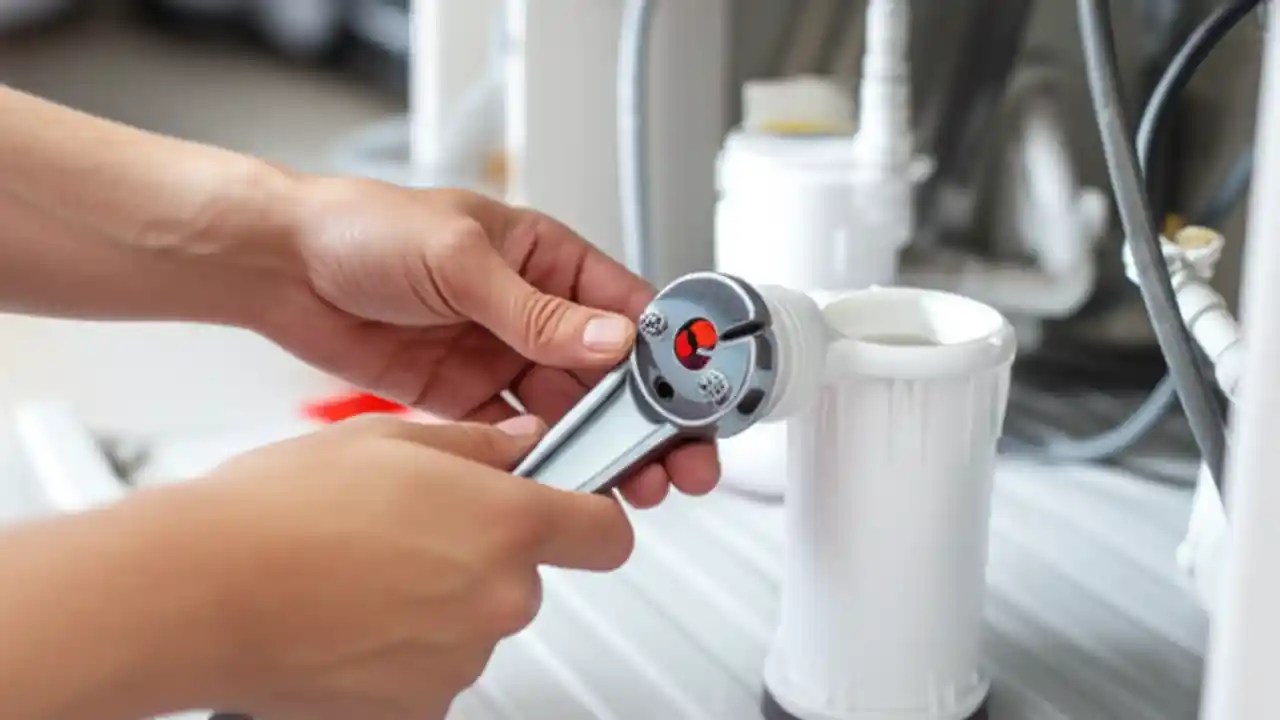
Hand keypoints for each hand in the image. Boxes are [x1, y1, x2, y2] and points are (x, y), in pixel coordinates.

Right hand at [126, 415, 632, 719]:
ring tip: (367, 573)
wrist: (199, 592)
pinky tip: (353, 619)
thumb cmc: (279, 511)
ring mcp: (460, 660)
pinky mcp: (419, 708)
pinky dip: (406, 651)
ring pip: (476, 624)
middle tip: (417, 533)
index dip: (592, 518)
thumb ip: (475, 446)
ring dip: (441, 602)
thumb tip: (521, 446)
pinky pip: (435, 672)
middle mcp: (497, 598)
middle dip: (488, 556)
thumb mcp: (387, 438)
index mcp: (505, 522)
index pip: (607, 532)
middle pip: (528, 577)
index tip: (575, 514)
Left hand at [254, 178, 717, 506]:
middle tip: (680, 462)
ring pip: (570, 410)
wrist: (282, 266)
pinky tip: (563, 479)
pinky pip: (514, 434)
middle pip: (609, 371)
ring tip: (634, 482)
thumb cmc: (364, 228)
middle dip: (648, 417)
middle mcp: (532, 310)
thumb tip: (612, 339)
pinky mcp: (464, 396)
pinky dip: (540, 459)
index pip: (626, 308)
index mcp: (546, 258)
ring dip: (603, 445)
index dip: (667, 353)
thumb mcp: (460, 259)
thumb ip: (536, 310)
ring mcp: (499, 355)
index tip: (694, 395)